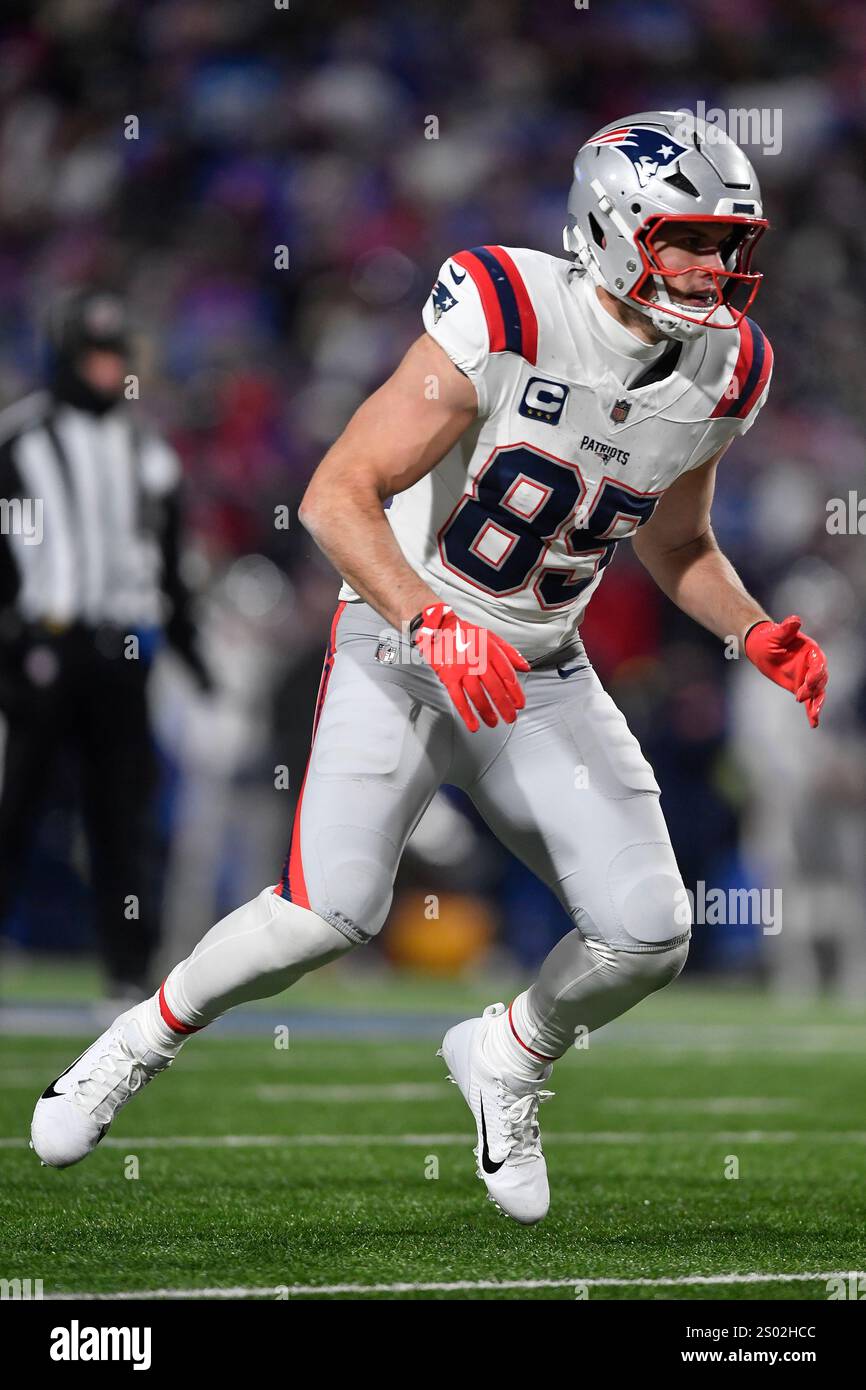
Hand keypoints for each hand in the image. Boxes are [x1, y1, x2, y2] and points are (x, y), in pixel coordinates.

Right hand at [411, 602, 529, 731]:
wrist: (439, 628)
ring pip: (477, 695)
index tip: (519, 704)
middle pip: (495, 688)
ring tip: (494, 722)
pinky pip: (458, 698)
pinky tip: (474, 724)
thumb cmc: (466, 634)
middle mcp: (477, 660)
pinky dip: (466, 714)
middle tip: (510, 718)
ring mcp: (462, 669)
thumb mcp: (491, 637)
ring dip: (487, 712)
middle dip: (504, 706)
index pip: (507, 674)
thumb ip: (510, 652)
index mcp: (490, 650)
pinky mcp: (448, 677)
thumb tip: (525, 667)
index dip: (515, 692)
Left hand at [744, 614, 827, 728]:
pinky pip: (809, 700)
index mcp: (810, 650)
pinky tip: (814, 724)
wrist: (760, 646)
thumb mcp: (775, 633)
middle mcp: (812, 664)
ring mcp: (807, 676)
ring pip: (818, 692)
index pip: (818, 663)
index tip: (806, 683)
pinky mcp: (800, 686)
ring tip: (814, 716)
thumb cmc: (768, 638)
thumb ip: (786, 629)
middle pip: (821, 679)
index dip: (815, 674)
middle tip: (800, 697)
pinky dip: (812, 712)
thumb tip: (795, 620)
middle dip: (813, 689)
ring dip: (817, 704)